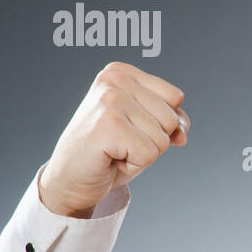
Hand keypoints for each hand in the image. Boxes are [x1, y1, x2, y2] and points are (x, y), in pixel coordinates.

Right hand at [39, 61, 188, 217]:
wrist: (69, 179)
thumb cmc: (108, 152)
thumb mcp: (144, 129)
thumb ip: (170, 121)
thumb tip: (182, 132)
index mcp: (121, 72)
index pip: (175, 98)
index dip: (161, 123)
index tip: (129, 128)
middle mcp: (114, 79)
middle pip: (171, 119)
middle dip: (152, 140)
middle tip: (120, 143)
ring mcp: (109, 101)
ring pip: (162, 138)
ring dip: (142, 154)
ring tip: (114, 150)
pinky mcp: (108, 126)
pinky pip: (150, 154)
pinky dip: (134, 165)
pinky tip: (110, 159)